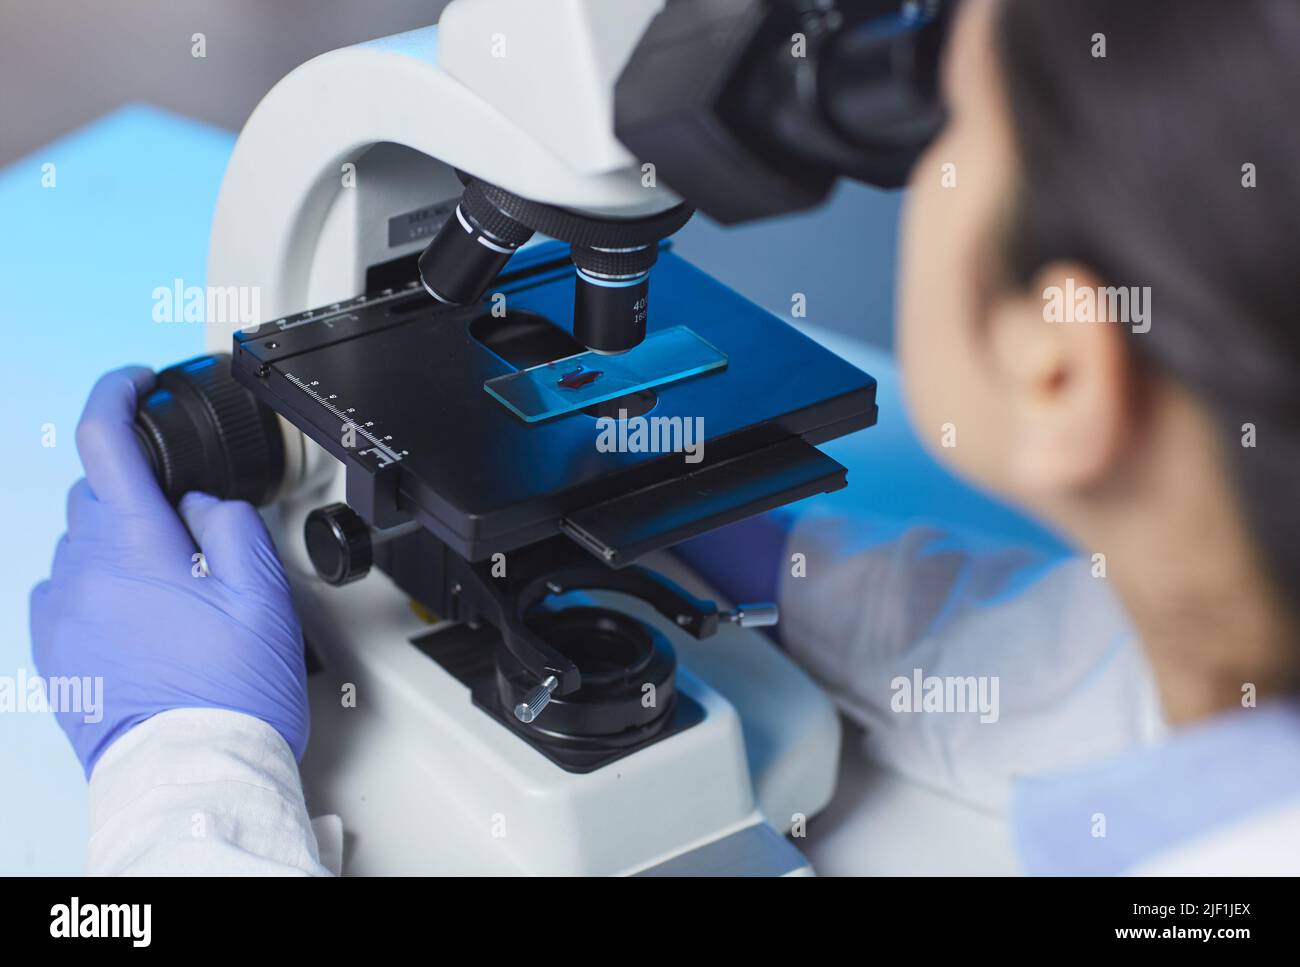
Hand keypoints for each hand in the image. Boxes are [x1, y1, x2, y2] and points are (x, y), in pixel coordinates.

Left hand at [30, 367, 308, 775]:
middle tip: (191, 538)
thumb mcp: (264, 594)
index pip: (104, 440)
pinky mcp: (53, 649)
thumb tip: (199, 504)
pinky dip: (100, 586)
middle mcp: (84, 572)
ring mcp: (60, 612)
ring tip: (175, 595)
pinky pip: (68, 590)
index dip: (117, 395)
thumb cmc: (230, 692)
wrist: (193, 770)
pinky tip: (143, 618)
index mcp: (136, 546)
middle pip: (96, 495)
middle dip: (139, 496)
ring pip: (82, 544)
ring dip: (122, 546)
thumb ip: (230, 524)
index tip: (134, 384)